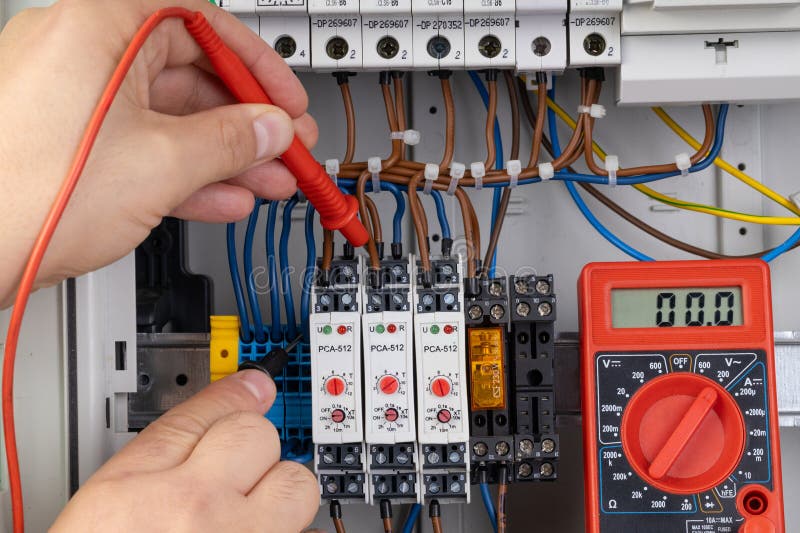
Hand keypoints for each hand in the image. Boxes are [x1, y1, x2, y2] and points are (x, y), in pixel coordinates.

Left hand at [0, 0, 317, 305]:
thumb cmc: (24, 193)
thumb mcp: (162, 162)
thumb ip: (233, 140)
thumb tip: (271, 128)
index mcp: (98, 26)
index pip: (201, 24)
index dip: (256, 65)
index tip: (285, 99)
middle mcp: (80, 53)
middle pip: (189, 78)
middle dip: (247, 123)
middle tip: (285, 148)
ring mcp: (71, 101)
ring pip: (169, 120)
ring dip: (225, 156)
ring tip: (265, 182)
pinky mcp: (68, 145)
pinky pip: (141, 148)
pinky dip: (184, 173)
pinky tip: (222, 199)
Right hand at [52, 370, 318, 531]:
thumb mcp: (96, 513)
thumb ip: (146, 461)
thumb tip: (199, 424)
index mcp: (136, 496)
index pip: (201, 412)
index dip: (233, 392)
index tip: (255, 381)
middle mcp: (196, 516)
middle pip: (258, 433)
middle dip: (250, 449)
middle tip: (232, 478)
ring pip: (296, 482)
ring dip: (279, 493)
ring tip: (249, 517)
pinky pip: (301, 530)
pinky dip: (283, 530)